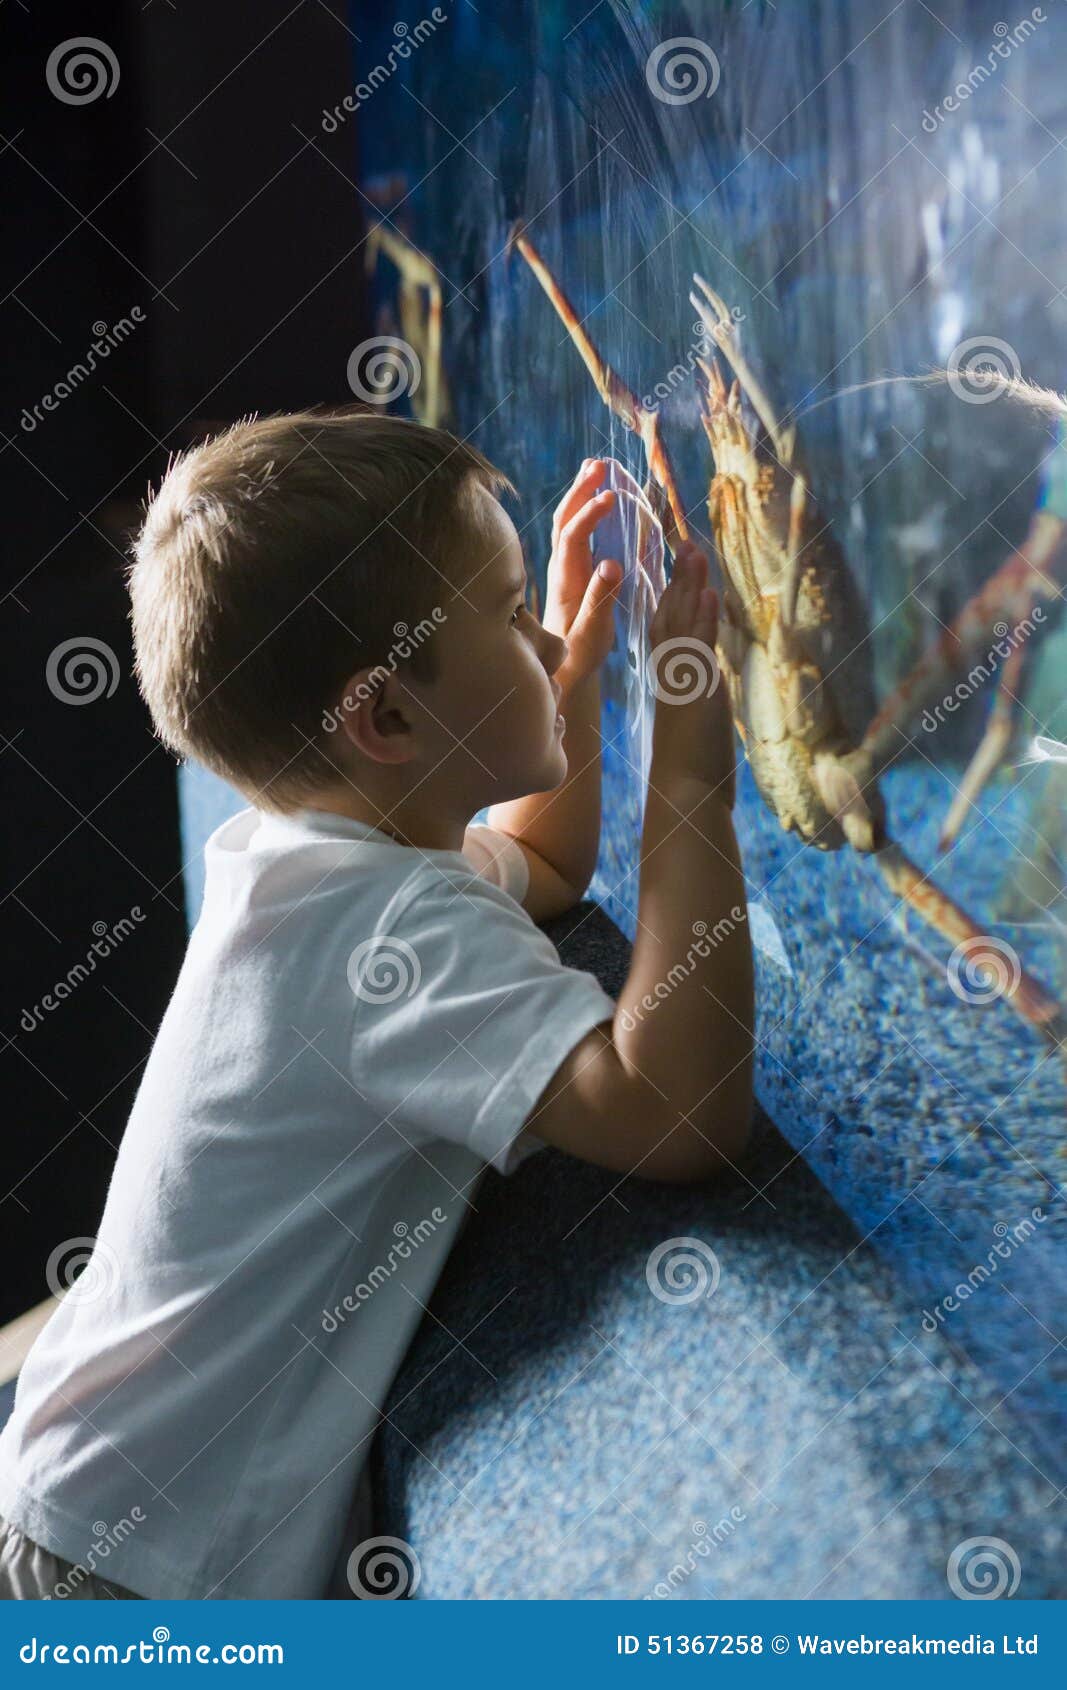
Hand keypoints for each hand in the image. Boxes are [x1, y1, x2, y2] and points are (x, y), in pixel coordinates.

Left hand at [542, 459, 623, 688]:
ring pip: (566, 521)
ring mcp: (563, 566)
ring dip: (579, 493)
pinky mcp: (570, 569)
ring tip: (595, 466)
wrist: (561, 665)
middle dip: (580, 490)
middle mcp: (560, 567)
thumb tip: (612, 563)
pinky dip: (583, 508)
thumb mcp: (593, 631)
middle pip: (565, 520)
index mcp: (566, 579)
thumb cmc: (579, 652)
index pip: (574, 536)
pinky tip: (595, 495)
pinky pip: (574, 530)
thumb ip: (602, 598)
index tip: (610, 497)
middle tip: (599, 464)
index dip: (590, 514)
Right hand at [648, 540, 734, 804]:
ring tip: (693, 552)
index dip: (670, 598)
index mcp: (671, 683)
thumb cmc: (692, 773)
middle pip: (670, 617)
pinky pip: (697, 648)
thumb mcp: (696, 727)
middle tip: (684, 545)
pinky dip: (702, 619)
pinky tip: (706, 593)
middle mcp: (671, 677)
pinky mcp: (696, 691)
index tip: (674, 571)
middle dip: (677, 581)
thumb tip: (710, 692)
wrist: (685, 795)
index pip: (666, 631)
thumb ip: (700, 702)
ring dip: (689, 587)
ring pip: (681, 625)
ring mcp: (681, 682)